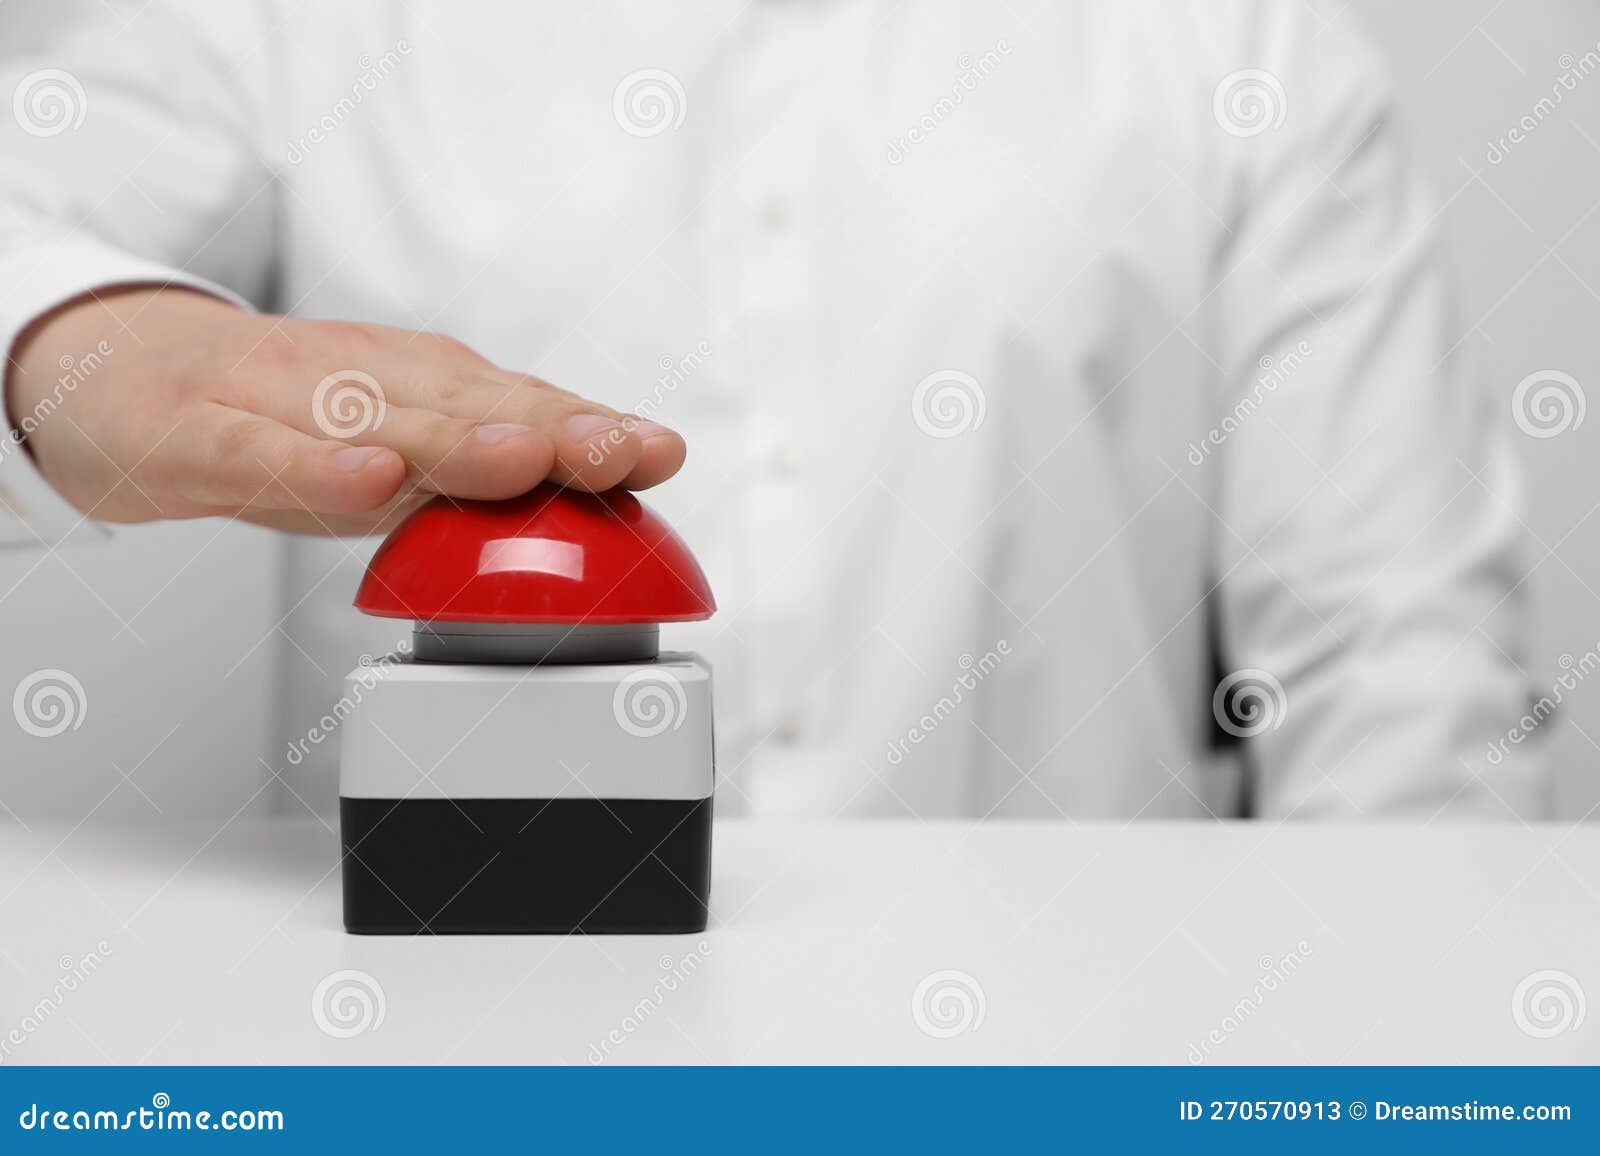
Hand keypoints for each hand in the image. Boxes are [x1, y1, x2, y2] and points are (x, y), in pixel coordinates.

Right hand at [4, 286, 685, 533]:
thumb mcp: (396, 451)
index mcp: (424, 392)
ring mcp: (285, 400)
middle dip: (555, 430)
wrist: (127, 376)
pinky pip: (264, 451)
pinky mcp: (202, 430)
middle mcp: (369, 383)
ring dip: (458, 440)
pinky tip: (367, 478)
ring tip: (524, 458)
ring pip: (379, 419)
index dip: (592, 429)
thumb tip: (600, 497)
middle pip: (471, 406)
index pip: (521, 408)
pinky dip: (317, 466)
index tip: (662, 453)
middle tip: (623, 450)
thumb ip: (484, 476)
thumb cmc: (283, 420)